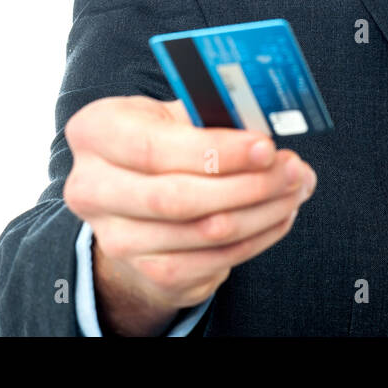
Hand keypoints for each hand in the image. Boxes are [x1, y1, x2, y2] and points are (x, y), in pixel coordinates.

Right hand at [63, 94, 316, 335]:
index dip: (216, 151)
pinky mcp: (147, 271)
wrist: (134, 203)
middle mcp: (91, 188)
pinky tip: (278, 215)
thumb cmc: (162, 144)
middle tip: (293, 170)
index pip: (155, 149)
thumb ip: (214, 115)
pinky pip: (213, 260)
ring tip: (295, 189)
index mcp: (95, 132)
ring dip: (262, 212)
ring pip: (203, 232)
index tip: (266, 147)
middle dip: (248, 185)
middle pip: (176, 197)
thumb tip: (271, 123)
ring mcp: (115, 238)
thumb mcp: (175, 116)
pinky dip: (256, 237)